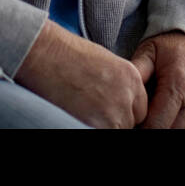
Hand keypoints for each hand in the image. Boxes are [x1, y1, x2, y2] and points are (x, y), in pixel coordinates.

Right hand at [14, 20, 148, 128]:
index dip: (124, 110)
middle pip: (130, 121)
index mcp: (131, 76)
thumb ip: (116, 82)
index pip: (139, 107)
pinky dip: (90, 127)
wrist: (45, 54)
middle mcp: (127, 95)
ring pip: (117, 129)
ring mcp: (114, 112)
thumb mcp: (103, 61)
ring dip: (103, 125)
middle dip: (115, 120)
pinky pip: (101, 133)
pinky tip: (78, 117)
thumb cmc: (65, 53)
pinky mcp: (97, 124)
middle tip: (95, 112)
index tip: (110, 109)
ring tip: (85, 113)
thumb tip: (113, 98)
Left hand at [129, 31, 184, 127]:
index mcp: (178, 84)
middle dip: (157, 128)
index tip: (136, 121)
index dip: (142, 127)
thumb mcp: (149, 51)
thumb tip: (122, 93)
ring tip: (162, 117)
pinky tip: (176, 118)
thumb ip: (136, 72)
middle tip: (147, 120)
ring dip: (172, 129)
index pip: (156, 125)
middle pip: (171, 133)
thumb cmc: (172, 47)